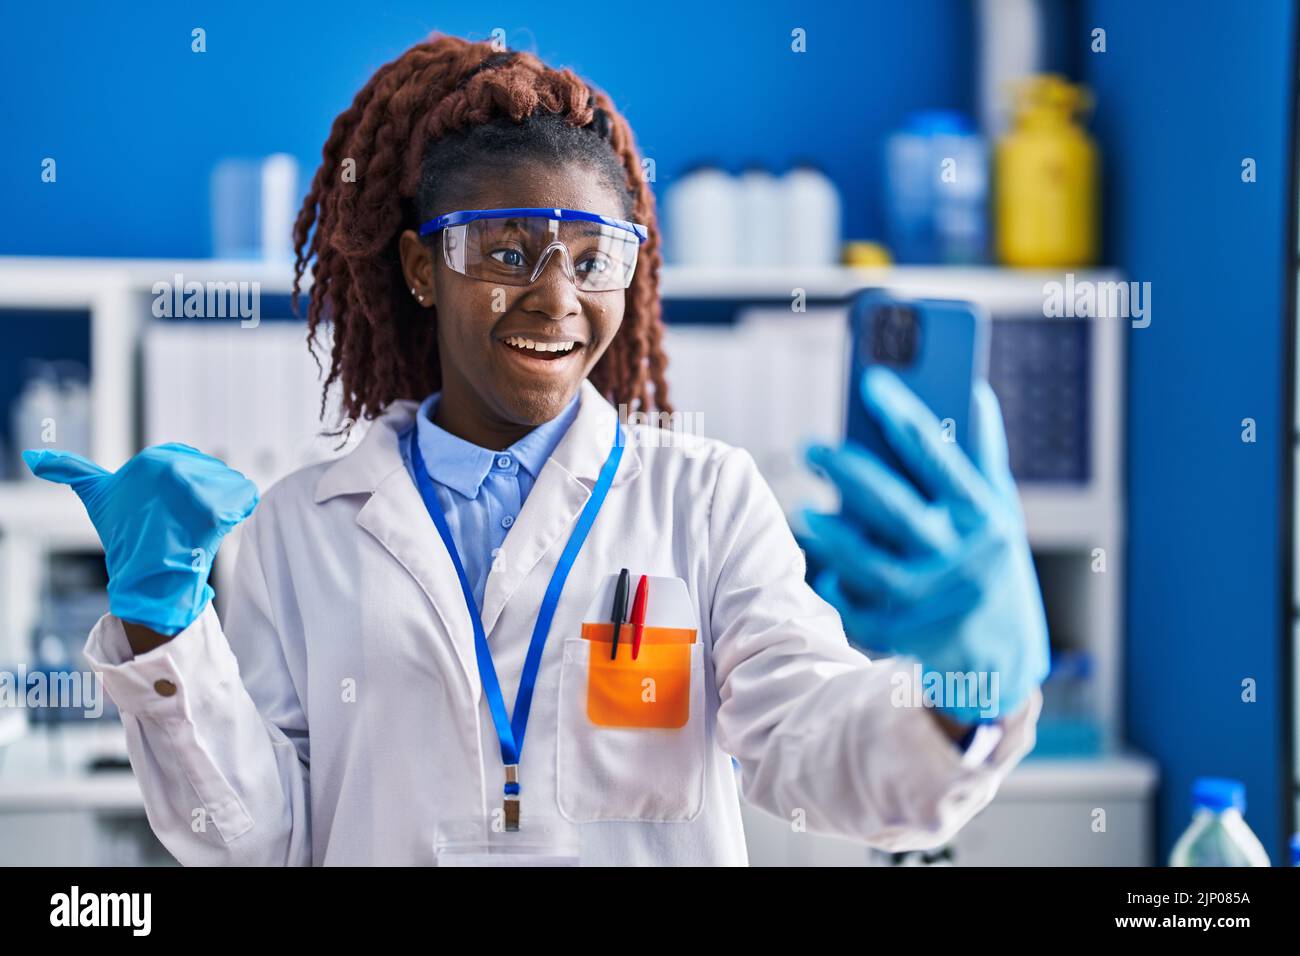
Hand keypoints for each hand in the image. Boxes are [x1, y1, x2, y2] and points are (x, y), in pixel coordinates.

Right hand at [23, 443, 258, 635]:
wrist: (145, 576)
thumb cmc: (124, 534)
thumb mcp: (97, 495)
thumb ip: (70, 470)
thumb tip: (32, 457)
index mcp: (151, 460)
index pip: (189, 459)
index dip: (189, 484)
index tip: (175, 506)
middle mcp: (171, 468)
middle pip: (213, 472)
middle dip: (208, 495)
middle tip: (188, 520)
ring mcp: (192, 490)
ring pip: (230, 485)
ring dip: (225, 505)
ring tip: (202, 524)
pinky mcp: (213, 512)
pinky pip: (243, 499)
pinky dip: (239, 511)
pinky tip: (221, 525)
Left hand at [797, 367, 1048, 723]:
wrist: (1004, 669)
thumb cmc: (997, 573)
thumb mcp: (1003, 515)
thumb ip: (985, 454)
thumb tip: (973, 391)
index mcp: (985, 520)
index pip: (939, 457)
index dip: (903, 416)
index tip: (871, 382)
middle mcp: (960, 559)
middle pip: (895, 508)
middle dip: (850, 473)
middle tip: (812, 446)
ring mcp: (931, 602)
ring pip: (870, 563)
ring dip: (833, 536)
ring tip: (804, 511)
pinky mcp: (903, 635)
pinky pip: (857, 605)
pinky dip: (836, 584)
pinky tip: (822, 566)